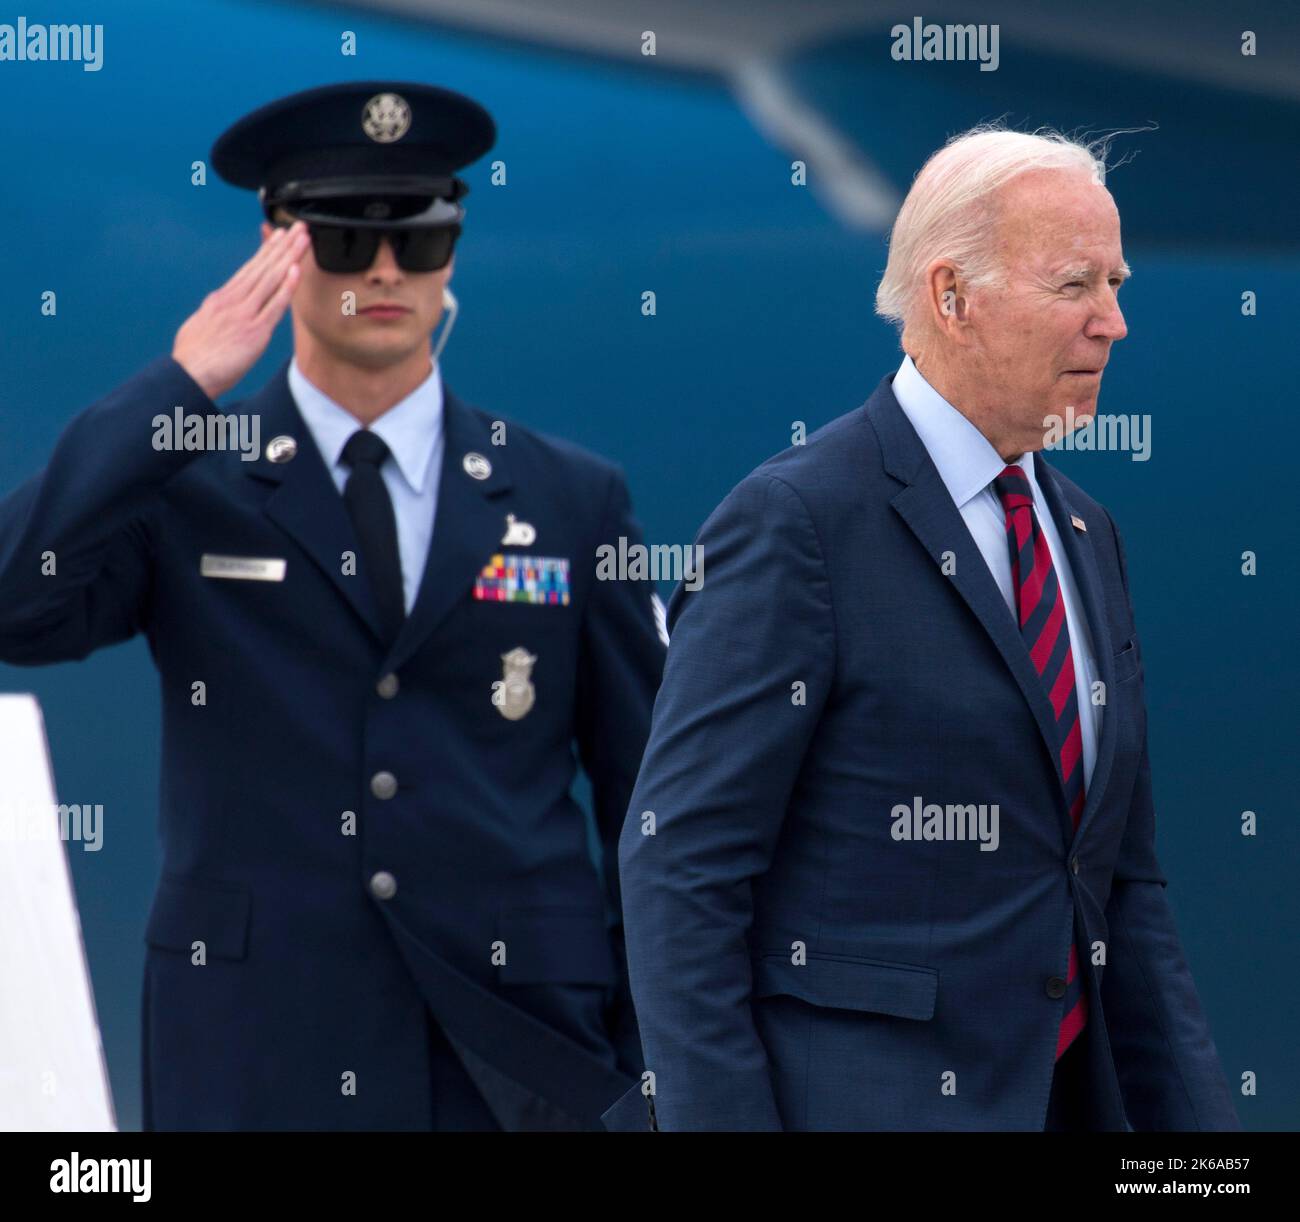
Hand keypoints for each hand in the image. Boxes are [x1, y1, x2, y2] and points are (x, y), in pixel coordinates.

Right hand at [172, 222, 309, 399]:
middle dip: (282, 246)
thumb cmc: (193, 357)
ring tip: (302, 239)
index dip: (267, 251)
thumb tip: (216, 304)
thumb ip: (213, 312)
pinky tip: (296, 270)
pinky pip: (274, 305)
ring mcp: (245, 314)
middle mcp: (234, 301)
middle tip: (298, 227)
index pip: (249, 270)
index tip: (279, 236)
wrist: (189, 374)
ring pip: (270, 279)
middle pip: (263, 267)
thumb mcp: (200, 325)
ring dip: (289, 257)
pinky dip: (286, 287)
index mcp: (222, 299)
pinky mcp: (255, 331)